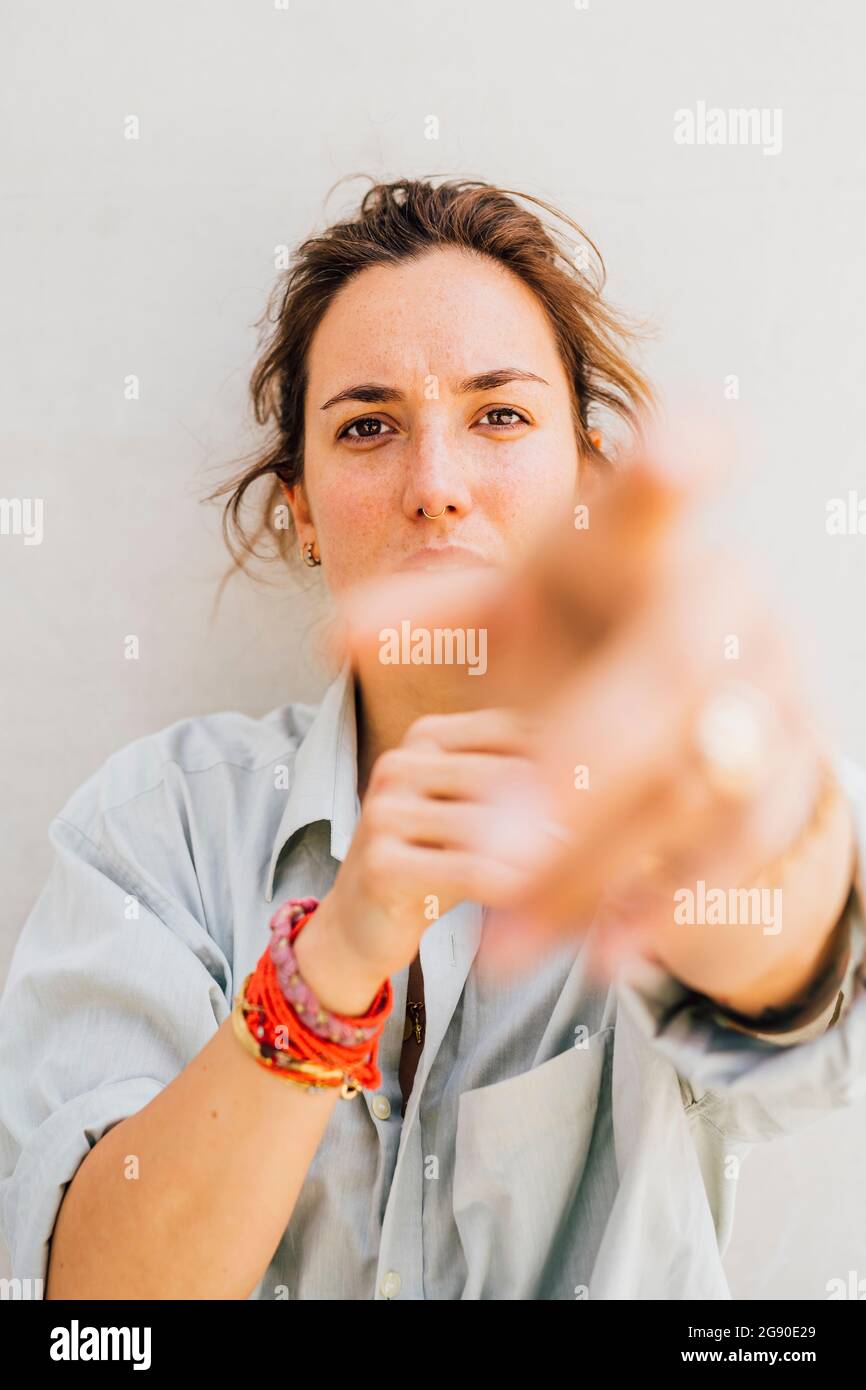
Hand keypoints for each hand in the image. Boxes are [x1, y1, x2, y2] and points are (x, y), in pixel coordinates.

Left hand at [334, 412, 854, 1005]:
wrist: (692, 676)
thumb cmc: (586, 622)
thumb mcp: (514, 603)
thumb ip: (439, 609)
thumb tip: (334, 631)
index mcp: (650, 547)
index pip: (658, 503)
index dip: (677, 470)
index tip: (684, 446)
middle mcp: (730, 607)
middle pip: (669, 690)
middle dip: (582, 776)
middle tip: (499, 853)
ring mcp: (773, 691)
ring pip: (708, 788)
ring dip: (612, 866)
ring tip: (514, 937)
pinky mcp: (789, 767)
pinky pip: (741, 847)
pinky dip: (669, 902)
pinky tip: (604, 955)